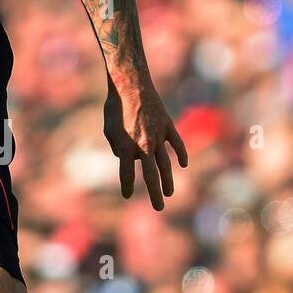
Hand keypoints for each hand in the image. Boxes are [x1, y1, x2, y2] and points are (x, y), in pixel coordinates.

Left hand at [103, 75, 187, 208]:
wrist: (130, 84)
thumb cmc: (115, 107)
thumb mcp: (109, 130)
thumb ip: (118, 147)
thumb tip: (127, 157)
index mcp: (127, 147)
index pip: (128, 174)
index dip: (126, 186)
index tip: (126, 196)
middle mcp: (145, 145)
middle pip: (151, 175)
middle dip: (154, 194)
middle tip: (159, 208)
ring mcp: (159, 136)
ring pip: (166, 163)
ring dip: (168, 180)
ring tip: (169, 193)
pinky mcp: (167, 125)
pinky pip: (177, 143)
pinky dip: (181, 154)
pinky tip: (183, 164)